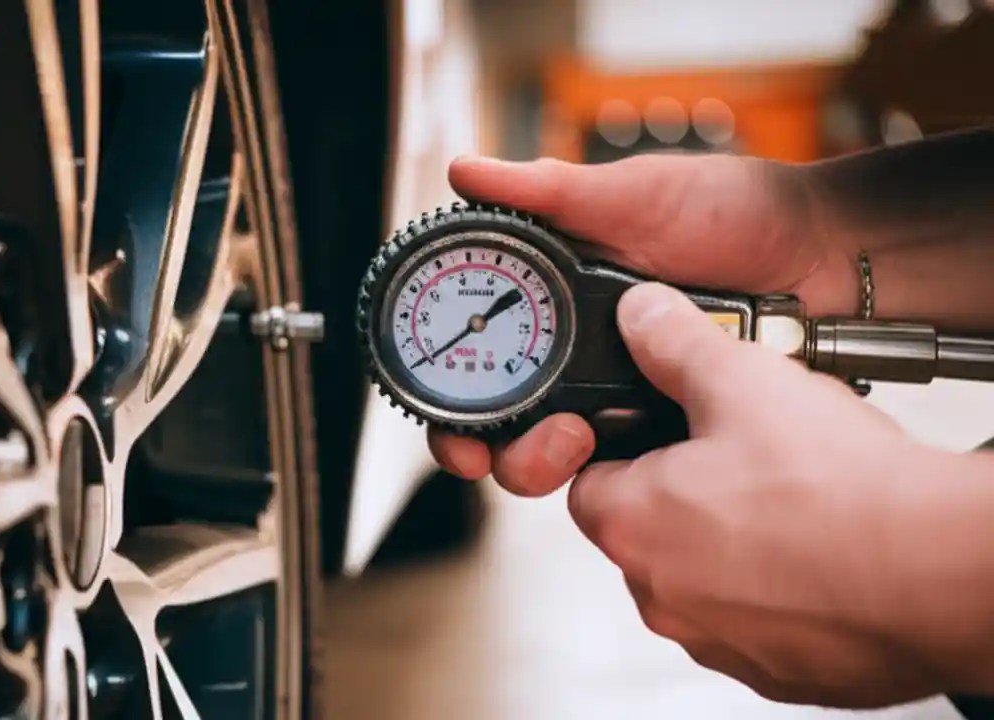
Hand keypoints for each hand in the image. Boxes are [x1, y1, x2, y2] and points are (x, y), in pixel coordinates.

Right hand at [430, 153, 856, 493]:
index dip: (448, 387)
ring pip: (554, 453)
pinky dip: (612, 471)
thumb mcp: (636, 194)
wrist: (826, 256)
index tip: (447, 412)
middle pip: (503, 418)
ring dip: (542, 460)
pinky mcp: (667, 422)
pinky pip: (623, 464)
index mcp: (554, 292)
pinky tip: (627, 454)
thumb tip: (466, 172)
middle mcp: (576, 348)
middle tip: (508, 440)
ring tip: (578, 437)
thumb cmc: (738, 211)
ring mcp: (621, 389)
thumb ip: (550, 192)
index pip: (477, 349)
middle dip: (494, 446)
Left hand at [567, 282, 970, 705]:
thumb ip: (674, 342)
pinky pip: (763, 618)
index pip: (588, 481)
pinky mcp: (779, 670)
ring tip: (796, 496)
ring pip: (708, 575)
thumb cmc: (838, 492)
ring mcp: (720, 640)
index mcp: (631, 526)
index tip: (658, 428)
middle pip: (649, 529)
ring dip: (738, 539)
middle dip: (688, 489)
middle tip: (742, 455)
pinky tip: (826, 547)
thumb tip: (641, 317)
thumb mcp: (740, 378)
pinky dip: (785, 586)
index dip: (622, 445)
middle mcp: (662, 597)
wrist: (939, 575)